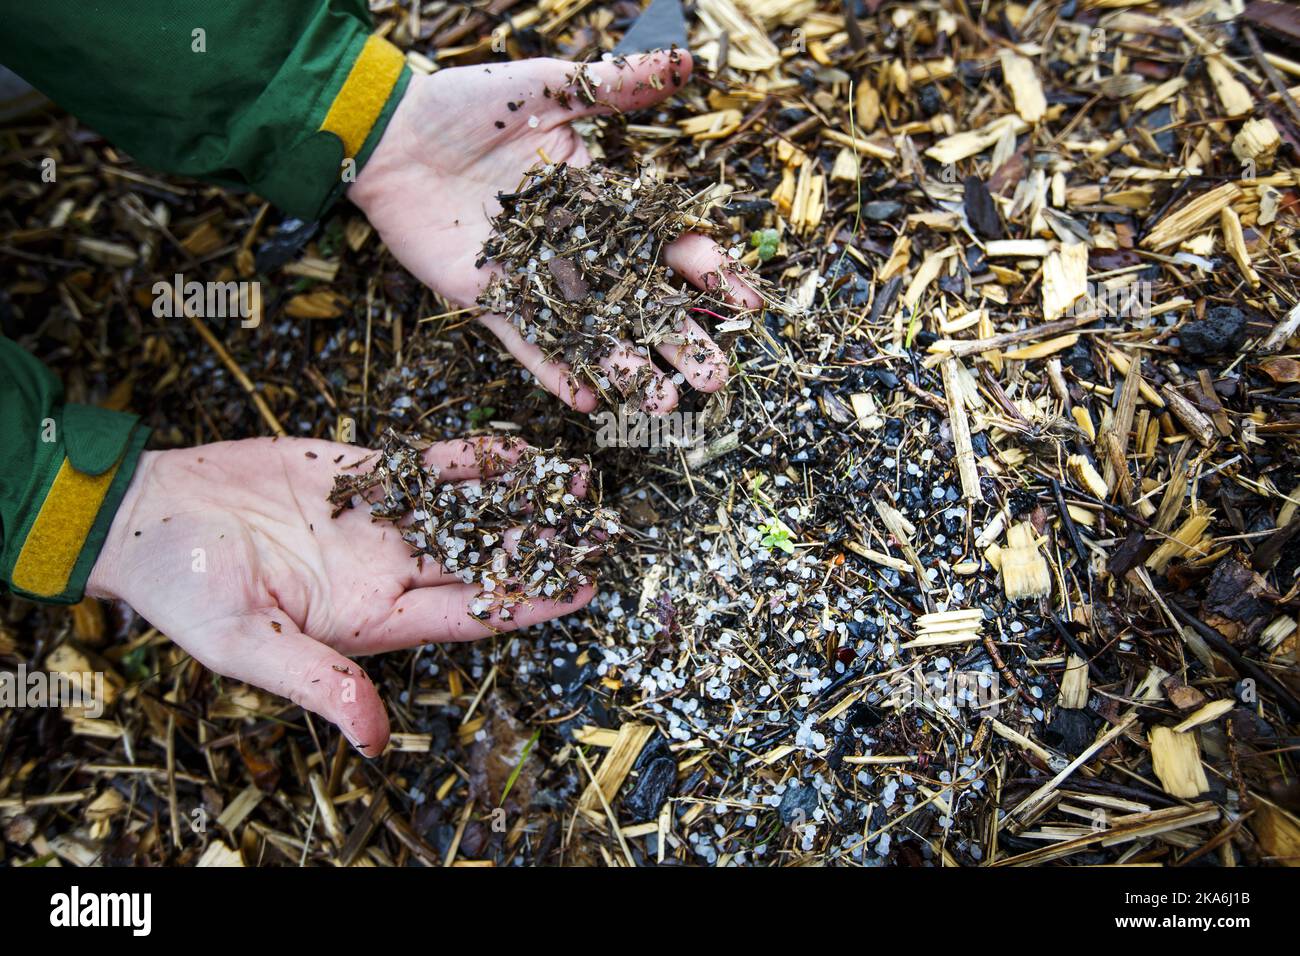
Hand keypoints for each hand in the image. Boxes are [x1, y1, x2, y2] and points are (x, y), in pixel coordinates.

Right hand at [86, 437, 594, 755]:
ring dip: (520, 499)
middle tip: (603, 532)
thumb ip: (316, 683)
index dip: (526, 604)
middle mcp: (387, 572)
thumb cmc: (187, 589)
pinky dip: (472, 458)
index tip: (582, 590)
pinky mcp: (360, 474)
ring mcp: (379, 521)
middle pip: (481, 561)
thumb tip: (373, 740)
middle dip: (541, 547)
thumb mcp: (248, 644)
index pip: (467, 614)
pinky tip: (518, 450)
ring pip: (467, 510)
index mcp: (372, 619)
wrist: (146, 515)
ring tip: (580, 485)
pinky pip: (428, 466)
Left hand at [350, 50, 760, 413]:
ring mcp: (532, 279)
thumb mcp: (551, 88)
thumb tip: (690, 61)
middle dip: (679, 340)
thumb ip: (617, 85)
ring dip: (626, 370)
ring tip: (660, 405)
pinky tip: (587, 402)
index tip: (747, 301)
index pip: (666, 245)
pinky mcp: (488, 298)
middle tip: (714, 379)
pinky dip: (553, 371)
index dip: (708, 273)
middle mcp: (574, 248)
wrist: (392, 132)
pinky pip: (525, 343)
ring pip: (590, 332)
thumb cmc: (469, 105)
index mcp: (599, 204)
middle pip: (639, 303)